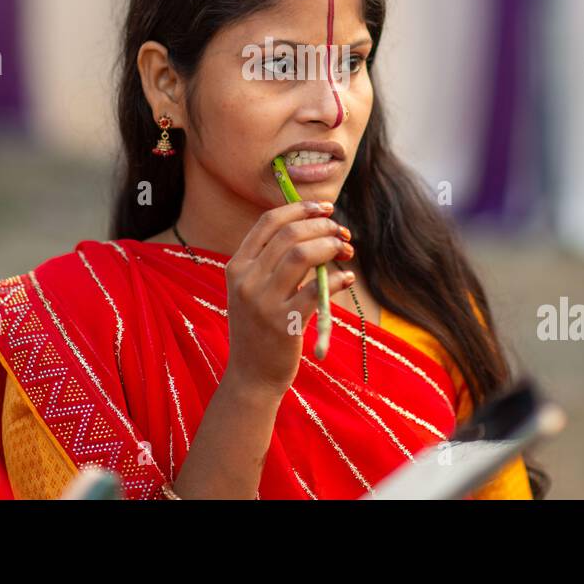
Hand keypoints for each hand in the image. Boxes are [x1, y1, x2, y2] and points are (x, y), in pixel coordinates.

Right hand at [222, 200, 355, 395]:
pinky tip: (346, 279)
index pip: (268, 222)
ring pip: (302, 254)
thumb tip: (316, 227)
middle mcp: (246, 280)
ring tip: (346, 251)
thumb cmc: (259, 328)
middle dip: (323, 226)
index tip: (325, 208)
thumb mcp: (253, 290)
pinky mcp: (283, 324)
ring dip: (331, 246)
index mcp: (236, 266)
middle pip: (290, 234)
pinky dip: (337, 278)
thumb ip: (272, 261)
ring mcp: (262, 302)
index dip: (300, 209)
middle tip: (342, 233)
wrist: (251, 375)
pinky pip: (316, 289)